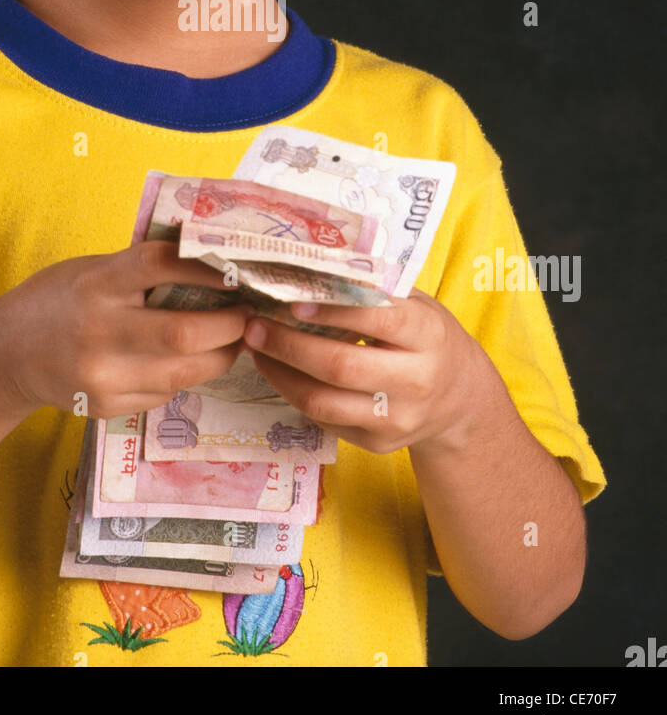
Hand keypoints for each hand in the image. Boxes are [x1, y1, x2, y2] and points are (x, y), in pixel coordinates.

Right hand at [0, 239, 249, 419]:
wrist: (6, 353)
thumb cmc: (59, 298)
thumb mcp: (93, 268)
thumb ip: (143, 269)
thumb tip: (213, 260)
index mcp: (98, 283)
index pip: (163, 266)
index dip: (209, 267)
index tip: (238, 269)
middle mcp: (99, 330)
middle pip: (185, 332)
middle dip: (230, 324)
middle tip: (248, 314)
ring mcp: (101, 375)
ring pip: (183, 372)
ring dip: (221, 355)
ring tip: (235, 339)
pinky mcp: (105, 406)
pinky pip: (164, 392)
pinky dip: (187, 376)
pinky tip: (194, 361)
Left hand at [242, 289, 496, 454]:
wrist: (460, 398)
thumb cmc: (426, 337)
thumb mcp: (415, 304)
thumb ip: (373, 291)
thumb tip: (308, 270)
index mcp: (429, 335)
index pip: (378, 320)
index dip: (332, 311)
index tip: (292, 301)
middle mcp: (417, 381)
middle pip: (341, 367)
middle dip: (288, 345)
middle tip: (254, 325)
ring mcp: (397, 420)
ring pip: (324, 403)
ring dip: (280, 375)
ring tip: (256, 349)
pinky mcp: (378, 445)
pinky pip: (325, 421)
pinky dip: (294, 395)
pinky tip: (279, 372)